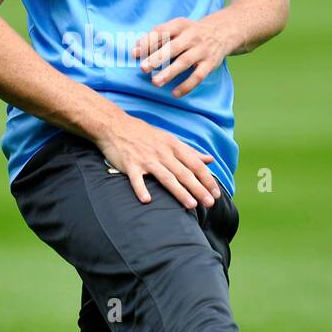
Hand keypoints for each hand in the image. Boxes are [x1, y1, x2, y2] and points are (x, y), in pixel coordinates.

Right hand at [97, 114, 220, 209]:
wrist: (115, 125)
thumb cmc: (144, 134)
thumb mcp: (169, 139)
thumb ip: (190, 152)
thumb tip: (210, 159)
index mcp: (173, 146)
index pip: (195, 164)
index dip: (207, 179)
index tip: (216, 193)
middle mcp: (162, 153)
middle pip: (184, 173)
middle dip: (199, 189)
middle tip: (210, 203)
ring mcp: (146, 159)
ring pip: (166, 177)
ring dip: (179, 192)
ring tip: (191, 205)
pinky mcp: (130, 164)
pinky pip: (137, 179)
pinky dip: (141, 189)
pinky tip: (146, 200)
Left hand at [131, 14, 234, 97]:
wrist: (223, 31)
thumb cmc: (191, 32)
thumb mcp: (176, 28)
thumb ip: (157, 38)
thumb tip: (135, 50)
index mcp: (179, 25)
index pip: (161, 32)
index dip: (147, 42)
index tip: (134, 54)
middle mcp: (191, 36)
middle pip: (172, 47)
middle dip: (157, 58)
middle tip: (143, 68)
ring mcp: (201, 50)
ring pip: (184, 61)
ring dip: (169, 73)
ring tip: (155, 83)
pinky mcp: (210, 63)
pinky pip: (198, 76)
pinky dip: (187, 86)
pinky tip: (175, 93)